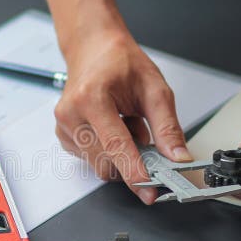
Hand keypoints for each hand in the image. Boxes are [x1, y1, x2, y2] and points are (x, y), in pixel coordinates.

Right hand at [54, 30, 192, 203]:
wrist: (93, 50)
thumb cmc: (119, 63)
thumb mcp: (154, 88)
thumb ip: (167, 126)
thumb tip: (177, 157)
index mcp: (91, 98)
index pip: (115, 146)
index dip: (134, 171)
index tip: (148, 190)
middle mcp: (71, 114)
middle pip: (106, 162)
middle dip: (132, 159)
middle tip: (145, 135)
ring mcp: (64, 126)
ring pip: (100, 164)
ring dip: (121, 154)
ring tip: (126, 123)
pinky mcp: (64, 136)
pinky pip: (92, 159)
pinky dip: (109, 151)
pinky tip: (113, 128)